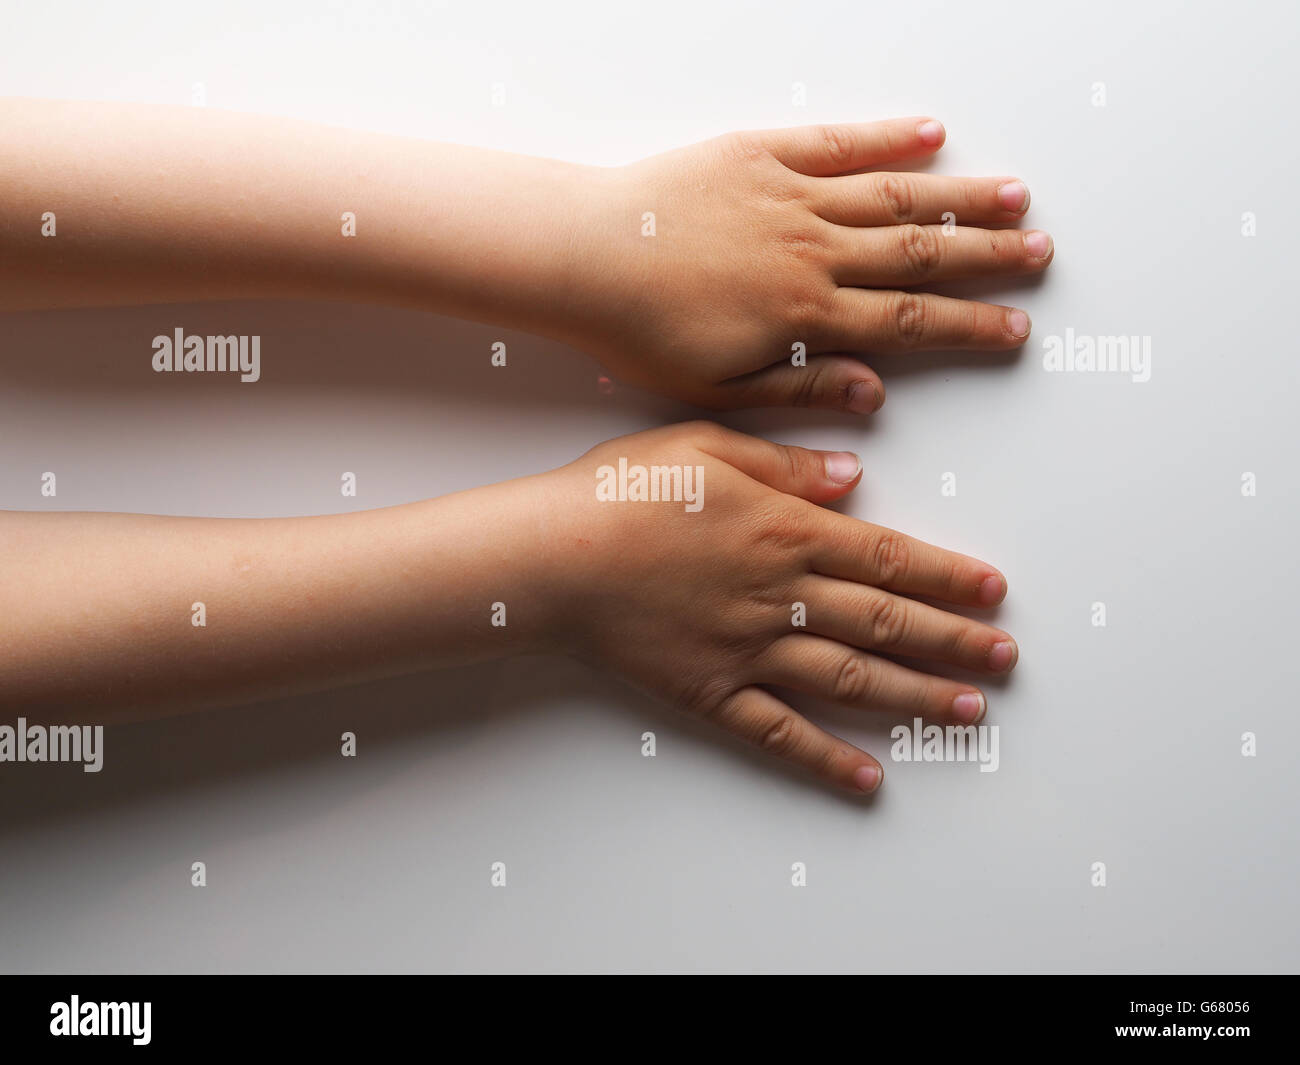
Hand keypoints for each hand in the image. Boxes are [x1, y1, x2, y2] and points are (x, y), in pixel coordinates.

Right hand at [538, 421, 1017, 791]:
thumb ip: (785, 464)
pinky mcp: (712, 691)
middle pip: (886, 623)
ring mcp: (750, 649)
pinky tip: (868, 777)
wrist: (553, 557)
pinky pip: (780, 732)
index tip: (993, 591)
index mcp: (785, 531)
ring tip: (968, 713)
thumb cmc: (622, 492)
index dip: (948, 578)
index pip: (889, 558)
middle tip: (1005, 659)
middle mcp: (781, 595)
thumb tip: (850, 477)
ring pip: (851, 680)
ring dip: (916, 698)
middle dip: (954, 642)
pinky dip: (826, 758)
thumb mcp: (707, 445)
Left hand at [573, 117, 1051, 411]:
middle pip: (920, 253)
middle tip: (1040, 253)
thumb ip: (803, 388)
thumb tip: (875, 393)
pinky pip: (837, 142)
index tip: (1014, 326)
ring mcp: (790, 197)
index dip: (969, 325)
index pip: (908, 321)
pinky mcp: (760, 154)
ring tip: (1013, 196)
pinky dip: (888, 138)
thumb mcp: (721, 387)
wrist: (586, 260)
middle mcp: (812, 251)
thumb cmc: (642, 332)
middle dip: (987, 256)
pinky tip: (932, 135)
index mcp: (804, 314)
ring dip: (958, 197)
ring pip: (894, 196)